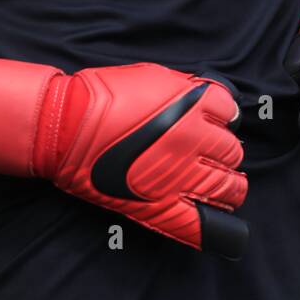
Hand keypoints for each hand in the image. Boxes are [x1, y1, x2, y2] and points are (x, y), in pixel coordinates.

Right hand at [0, 59, 248, 257]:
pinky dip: (215, 225)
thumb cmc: (102, 95)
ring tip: (220, 185)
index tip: (213, 121)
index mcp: (194, 105)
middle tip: (210, 153)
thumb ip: (185, 88)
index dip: (222, 117)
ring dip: (229, 186)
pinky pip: (203, 225)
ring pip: (230, 188)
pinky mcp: (163, 207)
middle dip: (225, 152)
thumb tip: (206, 98)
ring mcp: (182, 177)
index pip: (229, 112)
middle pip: (233, 152)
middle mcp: (196, 141)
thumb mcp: (151, 74)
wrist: (66, 127)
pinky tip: (214, 216)